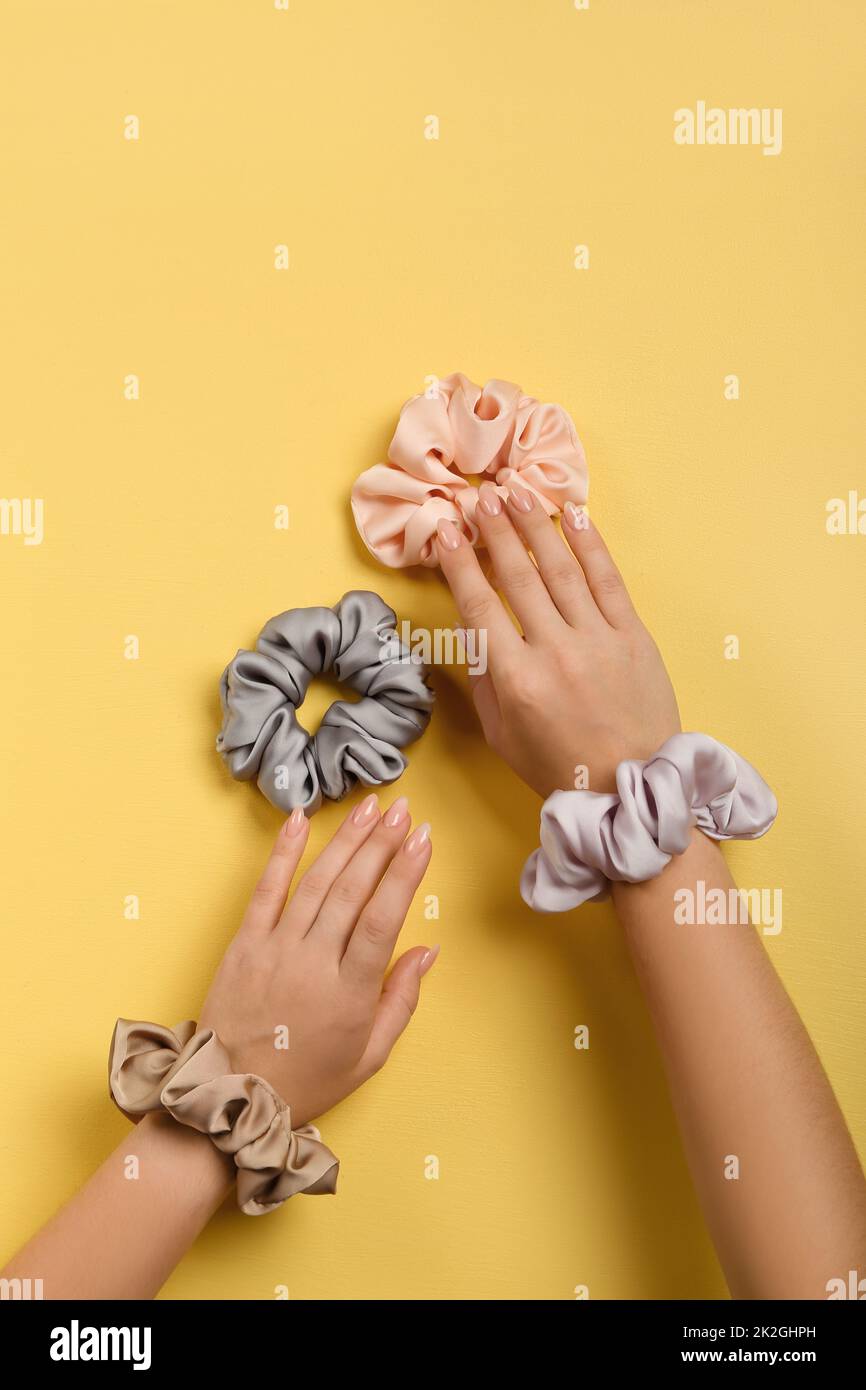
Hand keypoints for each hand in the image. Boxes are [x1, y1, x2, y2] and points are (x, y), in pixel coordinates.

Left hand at [199, 796, 435, 1126]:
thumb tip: (427, 951)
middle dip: (381, 844)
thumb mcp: (368, 1057)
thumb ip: (401, 1001)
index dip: (404, 875)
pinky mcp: (244, 944)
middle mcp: (312, 964)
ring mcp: (274, 950)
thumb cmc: (306, 1081)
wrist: (229, 1096)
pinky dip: (283, 853)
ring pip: (316, 882)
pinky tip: (301, 820)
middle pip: (353, 891)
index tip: (423, 839)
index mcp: (349, 994)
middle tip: (402, 809)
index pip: (382, 920)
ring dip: (346, 840)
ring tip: (370, 807)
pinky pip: (265, 890)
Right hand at [436, 484, 679, 796]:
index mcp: (516, 679)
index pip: (479, 604)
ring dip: (536, 524)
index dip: (458, 562)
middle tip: (479, 496)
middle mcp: (555, 651)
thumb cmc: (559, 767)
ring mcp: (598, 640)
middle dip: (494, 529)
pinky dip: (590, 544)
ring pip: (561, 567)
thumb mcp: (501, 735)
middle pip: (518, 574)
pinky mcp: (633, 637)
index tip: (443, 531)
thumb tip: (472, 628)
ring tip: (516, 491)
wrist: (631, 788)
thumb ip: (483, 680)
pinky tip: (573, 515)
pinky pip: (608, 580)